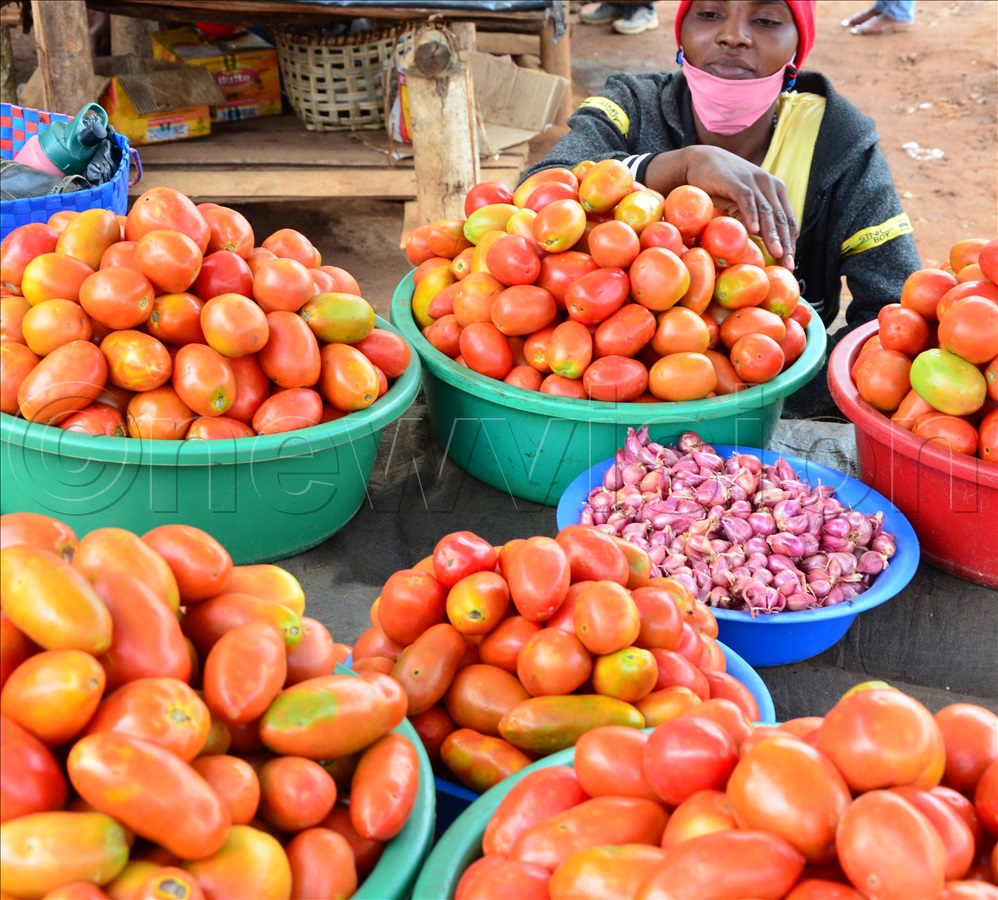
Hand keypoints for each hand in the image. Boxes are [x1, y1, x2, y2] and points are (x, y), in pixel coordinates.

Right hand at [646, 147, 798, 268]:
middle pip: (781, 218)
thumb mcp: (740, 204)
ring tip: (776, 253)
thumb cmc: (719, 186)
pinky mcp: (736, 181)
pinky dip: (751, 215)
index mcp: (774, 190)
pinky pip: (747, 200)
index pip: (787, 219)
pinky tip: (754, 231)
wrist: (699, 162)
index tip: (789, 262)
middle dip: (786, 243)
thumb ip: (751, 218)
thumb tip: (759, 245)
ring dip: (772, 234)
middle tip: (788, 265)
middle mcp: (768, 184)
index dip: (790, 242)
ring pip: (767, 211)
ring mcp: (753, 181)